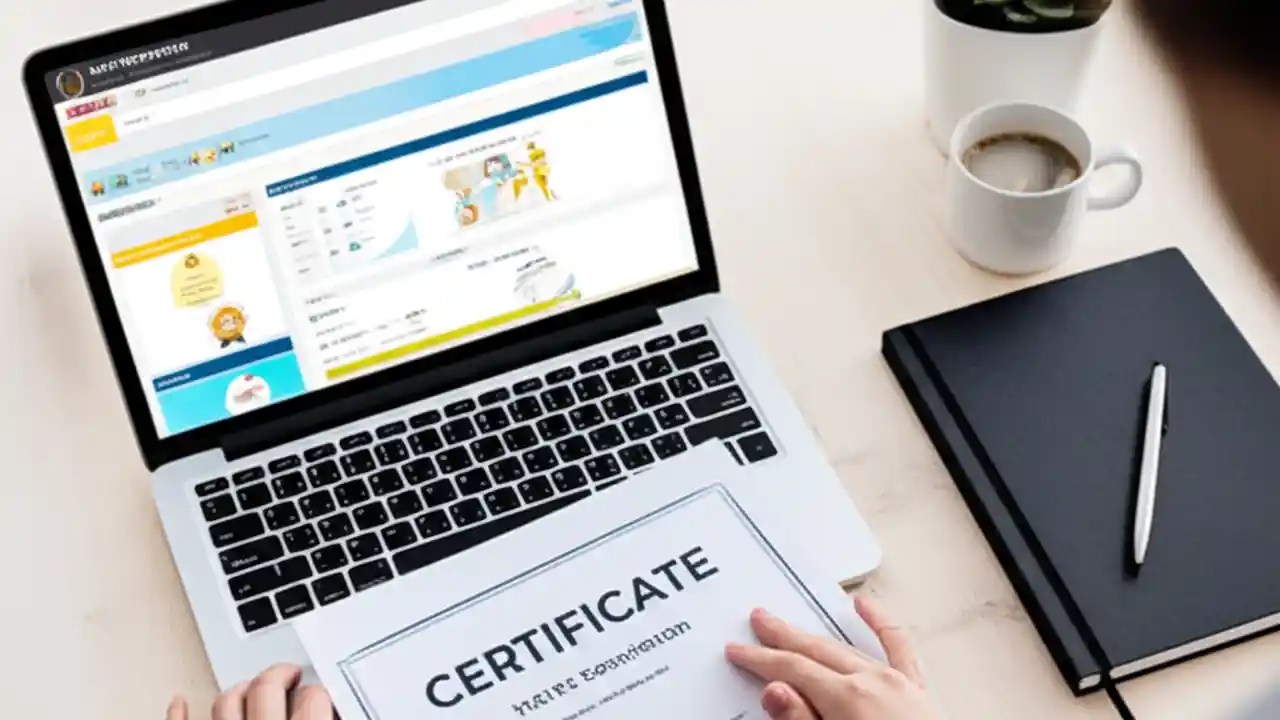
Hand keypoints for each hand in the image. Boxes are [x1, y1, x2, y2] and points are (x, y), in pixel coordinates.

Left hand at [166, 664, 333, 719]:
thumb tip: (337, 715)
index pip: (313, 698)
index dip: (318, 692)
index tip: (318, 695)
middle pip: (266, 688)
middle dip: (279, 675)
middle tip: (288, 677)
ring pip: (224, 702)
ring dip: (239, 689)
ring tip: (251, 688)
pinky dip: (178, 715)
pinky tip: (179, 703)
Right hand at [726, 596, 939, 719]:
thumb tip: (775, 691)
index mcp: (846, 698)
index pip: (792, 669)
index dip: (761, 660)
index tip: (739, 651)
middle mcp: (871, 681)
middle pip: (815, 650)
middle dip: (783, 636)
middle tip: (760, 621)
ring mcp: (896, 682)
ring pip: (846, 647)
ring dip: (816, 635)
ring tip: (794, 624)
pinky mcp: (916, 690)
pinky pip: (898, 647)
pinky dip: (880, 623)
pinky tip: (866, 607)